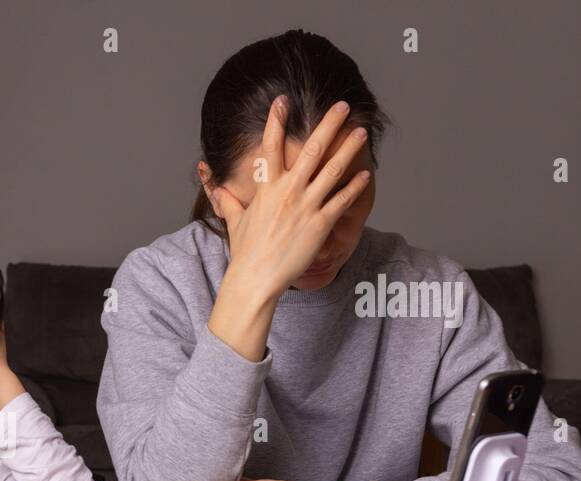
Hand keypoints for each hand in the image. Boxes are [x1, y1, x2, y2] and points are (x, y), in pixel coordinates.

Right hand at [212, 98, 371, 299]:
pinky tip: (365, 174)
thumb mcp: (235, 221)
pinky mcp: (320, 224)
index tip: (283, 101)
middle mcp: (288, 192)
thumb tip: (215, 189)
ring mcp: (306, 207)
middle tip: (342, 106)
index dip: (276, 122)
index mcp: (267, 188)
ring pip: (333, 170)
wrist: (256, 278)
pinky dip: (355, 186)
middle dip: (329, 125)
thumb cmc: (245, 251)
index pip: (270, 147)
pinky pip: (342, 200)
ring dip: (349, 148)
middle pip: (312, 150)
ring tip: (361, 132)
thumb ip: (228, 200)